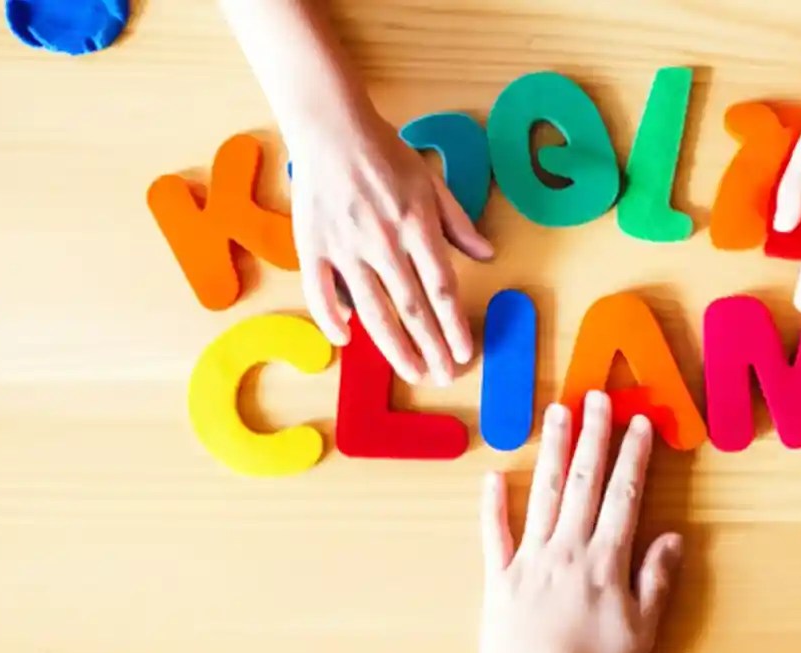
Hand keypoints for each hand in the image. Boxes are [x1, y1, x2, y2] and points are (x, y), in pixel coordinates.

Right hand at [289, 111, 492, 384]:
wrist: (331, 127)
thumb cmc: (385, 152)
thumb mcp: (432, 182)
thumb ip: (458, 223)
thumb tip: (488, 255)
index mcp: (416, 226)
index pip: (442, 288)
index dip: (455, 325)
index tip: (466, 352)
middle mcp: (384, 243)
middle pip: (412, 308)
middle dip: (432, 347)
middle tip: (444, 377)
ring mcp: (345, 247)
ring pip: (373, 309)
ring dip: (394, 347)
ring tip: (412, 372)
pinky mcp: (312, 246)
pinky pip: (320, 292)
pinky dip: (331, 317)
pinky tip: (346, 340)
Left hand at [478, 392, 682, 652]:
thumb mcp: (641, 633)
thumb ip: (656, 581)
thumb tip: (673, 538)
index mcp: (604, 561)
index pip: (624, 496)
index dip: (633, 456)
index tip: (639, 422)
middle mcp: (566, 549)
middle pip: (584, 482)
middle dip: (594, 437)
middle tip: (598, 398)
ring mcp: (529, 560)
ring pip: (543, 494)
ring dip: (553, 451)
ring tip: (558, 413)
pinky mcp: (498, 578)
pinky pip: (494, 533)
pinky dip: (492, 504)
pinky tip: (493, 474)